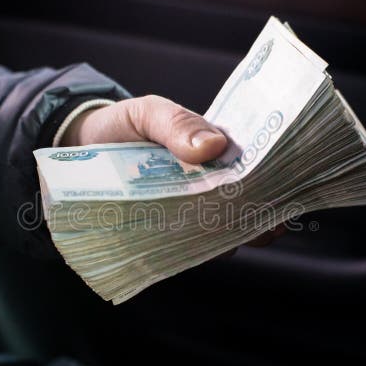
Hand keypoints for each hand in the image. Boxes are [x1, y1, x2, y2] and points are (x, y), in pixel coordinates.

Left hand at [62, 95, 284, 250]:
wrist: (78, 152)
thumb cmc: (121, 127)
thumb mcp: (148, 114)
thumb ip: (176, 124)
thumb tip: (214, 146)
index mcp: (217, 152)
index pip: (259, 166)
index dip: (278, 178)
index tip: (287, 188)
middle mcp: (211, 185)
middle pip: (250, 205)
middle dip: (263, 216)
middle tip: (266, 225)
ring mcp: (191, 213)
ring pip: (224, 232)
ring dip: (232, 237)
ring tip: (231, 239)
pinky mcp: (168, 236)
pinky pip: (190, 248)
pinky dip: (198, 251)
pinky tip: (199, 250)